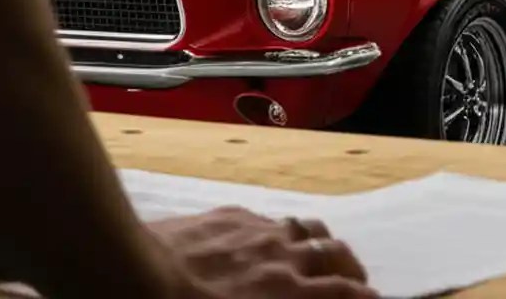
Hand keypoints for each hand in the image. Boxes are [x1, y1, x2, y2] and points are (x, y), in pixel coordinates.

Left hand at [149, 208, 377, 298]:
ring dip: (320, 242)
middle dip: (351, 267)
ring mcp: (257, 230)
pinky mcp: (229, 215)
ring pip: (305, 228)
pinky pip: (267, 219)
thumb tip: (296, 298)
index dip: (364, 295)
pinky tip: (266, 239)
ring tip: (319, 252)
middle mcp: (284, 257)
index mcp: (289, 293)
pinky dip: (278, 231)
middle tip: (352, 279)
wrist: (134, 274)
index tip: (372, 297)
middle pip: (336, 253)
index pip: (346, 291)